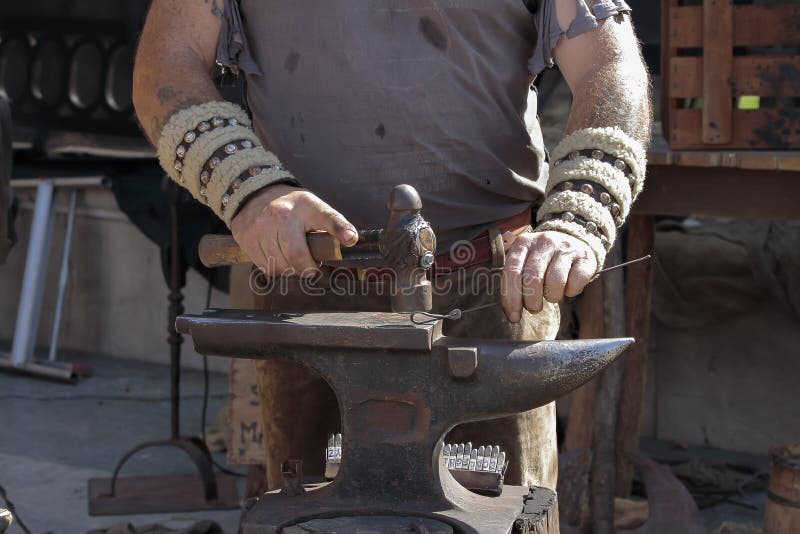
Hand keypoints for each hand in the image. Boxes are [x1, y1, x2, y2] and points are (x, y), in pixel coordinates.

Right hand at [230, 184, 357, 276]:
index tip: (351, 239)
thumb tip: (351, 240)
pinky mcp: (247, 238)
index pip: (327, 218)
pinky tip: (278, 256)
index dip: (340, 229)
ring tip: (292, 258)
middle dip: (307, 269)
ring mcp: (261, 226)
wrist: (254, 194)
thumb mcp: (313, 207)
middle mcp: (282, 214)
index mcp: (306, 205)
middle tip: (310, 266)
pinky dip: (275, 268)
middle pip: (297, 257)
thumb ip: (331, 224)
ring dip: (290, 270)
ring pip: (281, 266)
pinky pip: (266, 267)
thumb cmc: (292, 208)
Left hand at [501, 230, 597, 321]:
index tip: (513, 317)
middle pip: (533, 279)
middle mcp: (544, 241)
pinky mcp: (584, 257)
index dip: (511, 297)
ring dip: (552, 297)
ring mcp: (565, 248)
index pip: (512, 271)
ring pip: (555, 282)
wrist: (575, 242)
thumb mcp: (525, 263)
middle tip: (534, 309)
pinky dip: (571, 292)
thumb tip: (510, 311)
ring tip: (552, 295)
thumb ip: (514, 280)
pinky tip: (568, 287)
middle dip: (531, 301)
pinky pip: (575, 283)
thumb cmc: (543, 261)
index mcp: (524, 242)